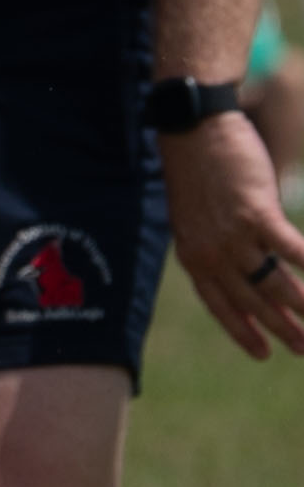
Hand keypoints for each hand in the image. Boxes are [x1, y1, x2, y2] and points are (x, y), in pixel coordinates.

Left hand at [164, 112, 303, 359]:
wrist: (193, 132)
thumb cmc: (198, 173)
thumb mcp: (196, 219)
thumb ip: (216, 246)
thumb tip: (241, 267)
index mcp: (193, 257)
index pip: (221, 305)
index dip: (243, 331)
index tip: (263, 353)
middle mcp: (210, 253)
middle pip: (252, 301)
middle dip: (281, 328)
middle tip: (303, 348)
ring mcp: (232, 235)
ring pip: (275, 282)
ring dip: (303, 306)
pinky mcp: (255, 214)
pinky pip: (291, 251)